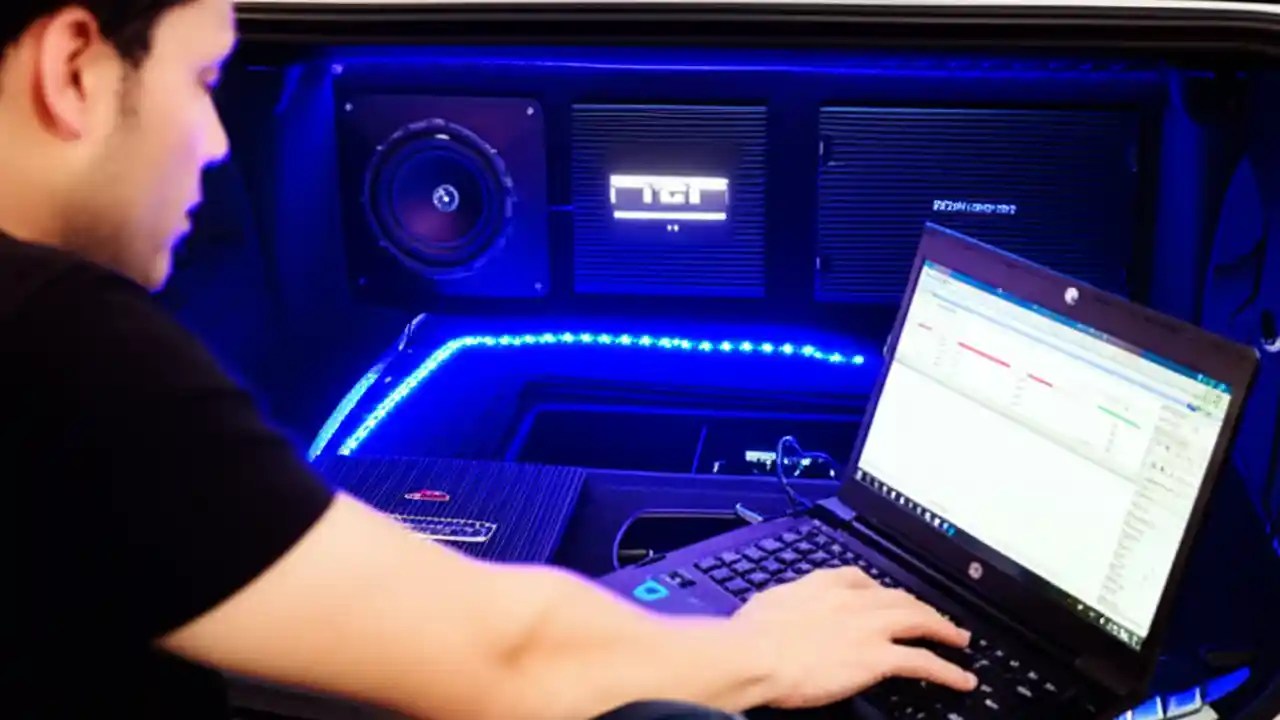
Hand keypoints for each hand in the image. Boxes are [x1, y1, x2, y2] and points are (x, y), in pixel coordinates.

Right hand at [730, 567, 977, 708]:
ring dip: (943, 630)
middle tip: (937, 617)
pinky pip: (923, 661)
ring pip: (919, 621)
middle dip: (922, 607)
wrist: (754, 654)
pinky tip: (961, 679)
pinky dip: (947, 670)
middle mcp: (853, 599)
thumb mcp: (770, 603)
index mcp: (824, 583)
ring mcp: (869, 627)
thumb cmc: (750, 634)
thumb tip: (782, 613)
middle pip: (899, 597)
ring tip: (959, 639)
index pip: (862, 579)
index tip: (886, 596)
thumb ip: (788, 605)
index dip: (881, 590)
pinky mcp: (878, 658)